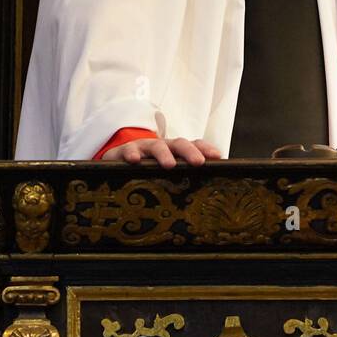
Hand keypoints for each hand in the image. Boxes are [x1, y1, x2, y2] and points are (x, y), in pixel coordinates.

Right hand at [101, 136, 221, 167]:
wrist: (118, 160)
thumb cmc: (149, 169)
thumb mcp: (167, 173)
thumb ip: (185, 178)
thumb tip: (209, 192)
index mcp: (176, 151)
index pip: (194, 145)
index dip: (206, 148)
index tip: (217, 156)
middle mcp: (163, 146)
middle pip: (179, 144)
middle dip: (190, 152)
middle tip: (198, 162)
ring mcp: (143, 147)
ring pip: (156, 146)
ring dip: (164, 154)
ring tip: (169, 165)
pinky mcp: (124, 151)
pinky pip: (128, 150)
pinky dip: (131, 154)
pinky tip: (134, 160)